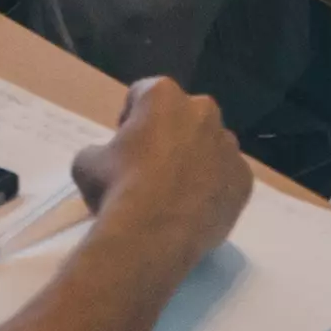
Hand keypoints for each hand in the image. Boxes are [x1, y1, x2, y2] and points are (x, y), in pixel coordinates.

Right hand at [72, 75, 253, 256]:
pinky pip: (227, 178)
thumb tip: (105, 159)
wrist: (152, 235)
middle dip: (169, 136)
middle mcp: (203, 111)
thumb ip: (100, 151)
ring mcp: (228, 145)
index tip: (123, 145)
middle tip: (150, 169)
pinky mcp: (244, 179)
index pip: (143, 95)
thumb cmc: (117, 188)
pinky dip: (214, 189)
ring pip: (210, 146)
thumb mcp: (86, 163)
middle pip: (183, 117)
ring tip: (175, 193)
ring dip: (196, 161)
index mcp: (163, 95)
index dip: (130, 119)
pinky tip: (193, 210)